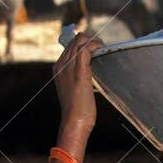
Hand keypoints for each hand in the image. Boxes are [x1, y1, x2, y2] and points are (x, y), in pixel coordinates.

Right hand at [53, 32, 101, 146]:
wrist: (74, 121)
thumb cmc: (77, 110)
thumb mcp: (76, 90)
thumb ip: (80, 78)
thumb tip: (90, 70)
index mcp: (58, 68)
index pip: (71, 46)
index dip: (85, 43)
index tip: (97, 49)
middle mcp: (61, 65)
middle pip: (75, 40)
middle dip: (91, 41)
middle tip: (103, 48)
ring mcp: (69, 67)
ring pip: (80, 41)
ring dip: (94, 42)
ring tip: (103, 49)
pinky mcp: (80, 71)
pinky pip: (86, 49)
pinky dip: (95, 47)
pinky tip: (102, 51)